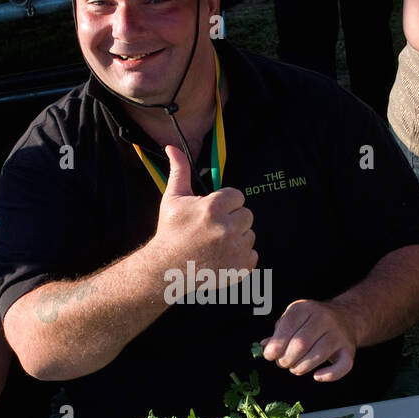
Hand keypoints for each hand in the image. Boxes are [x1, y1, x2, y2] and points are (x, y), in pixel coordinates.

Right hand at [152, 144, 256, 286]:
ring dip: (236, 238)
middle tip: (212, 229)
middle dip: (232, 220)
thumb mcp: (172, 199)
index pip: (237, 196)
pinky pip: (252, 255)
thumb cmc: (170, 232)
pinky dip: (240, 257)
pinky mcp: (240, 269)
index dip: (224, 204)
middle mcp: (226, 229)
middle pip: (246, 215)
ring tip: (215, 244)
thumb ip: (179, 171)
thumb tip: (172, 146)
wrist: (166, 270)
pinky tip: (221, 257)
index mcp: (212, 209)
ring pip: (250, 235)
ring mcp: (235, 251)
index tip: (210, 213)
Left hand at [261, 298, 357, 380]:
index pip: (288, 326)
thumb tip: (265, 346)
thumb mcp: (294, 318)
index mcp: (305, 308)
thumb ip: (279, 332)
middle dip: (286, 359)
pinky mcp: (349, 349)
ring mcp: (338, 334)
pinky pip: (342, 366)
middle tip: (282, 363)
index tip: (269, 355)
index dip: (276, 344)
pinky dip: (329, 375)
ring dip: (301, 368)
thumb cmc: (312, 321)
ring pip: (318, 355)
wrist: (347, 317)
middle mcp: (324, 318)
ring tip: (295, 368)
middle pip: (301, 343)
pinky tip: (317, 376)